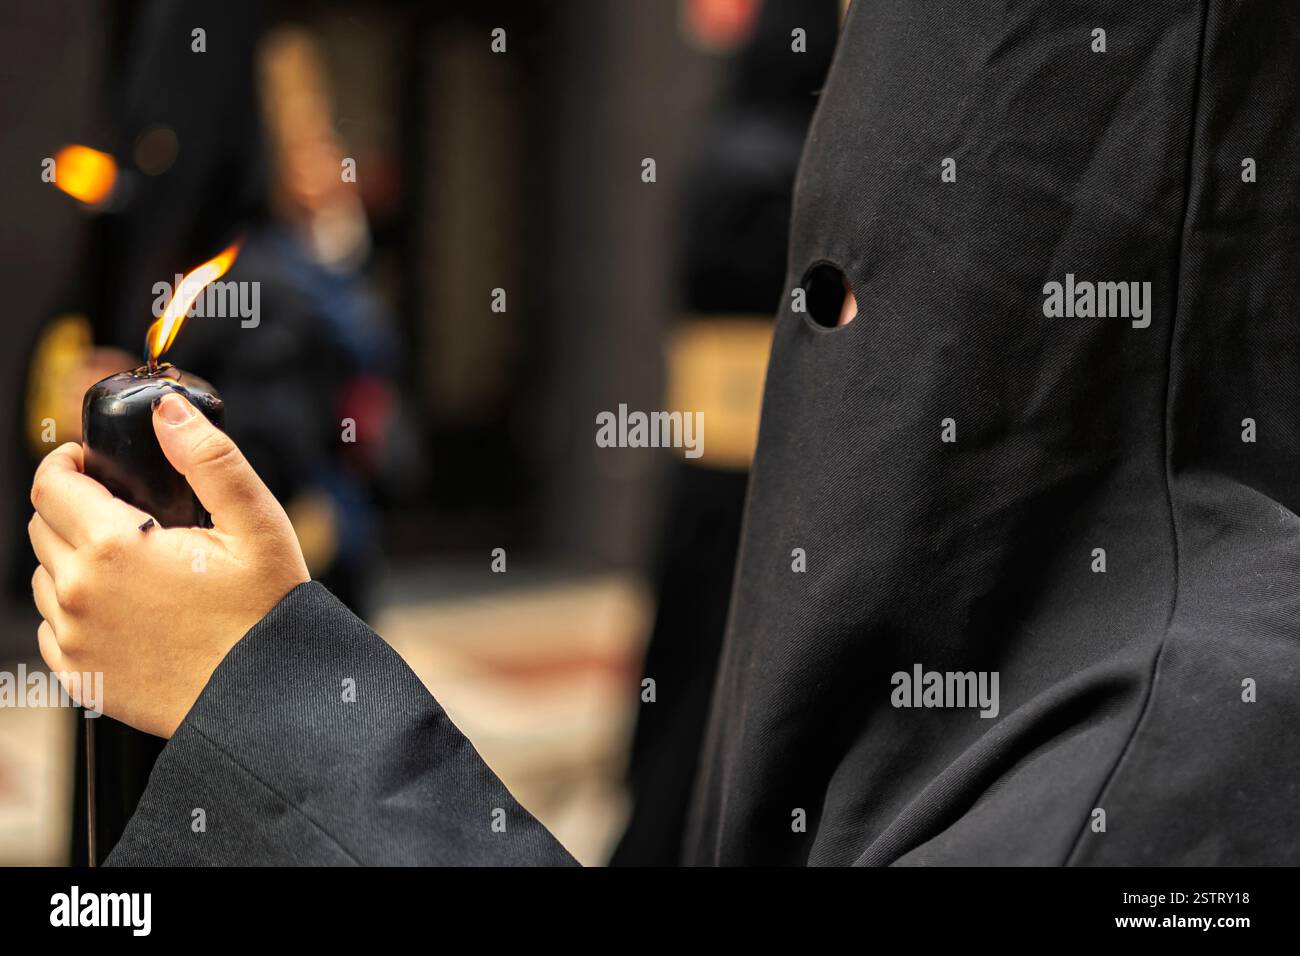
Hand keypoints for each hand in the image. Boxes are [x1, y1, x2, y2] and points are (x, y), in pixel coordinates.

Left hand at [28, 393, 309, 736]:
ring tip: (137, 566)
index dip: (70, 461)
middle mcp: (80, 592)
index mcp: (114, 546)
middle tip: (130, 514)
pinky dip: (79, 610)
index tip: (95, 461)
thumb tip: (166, 409)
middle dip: (76, 508)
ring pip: (46, 576)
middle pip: (43, 525)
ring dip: (76, 560)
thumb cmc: (268, 612)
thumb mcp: (256, 523)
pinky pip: (54, 627)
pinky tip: (131, 610)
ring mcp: (73, 639)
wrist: (270, 700)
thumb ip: (207, 458)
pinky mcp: (78, 676)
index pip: (51, 483)